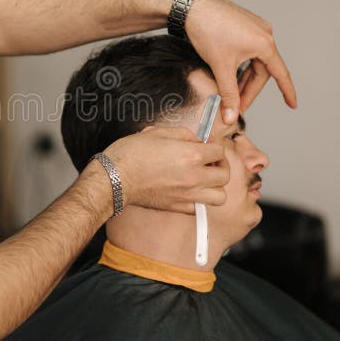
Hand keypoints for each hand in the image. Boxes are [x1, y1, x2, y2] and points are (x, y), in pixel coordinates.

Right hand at [96, 126, 228, 213]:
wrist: (114, 178)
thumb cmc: (131, 153)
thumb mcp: (157, 132)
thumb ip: (183, 134)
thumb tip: (196, 140)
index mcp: (191, 155)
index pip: (220, 151)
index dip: (214, 146)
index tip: (207, 146)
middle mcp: (194, 177)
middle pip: (225, 176)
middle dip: (220, 166)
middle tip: (209, 162)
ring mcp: (187, 195)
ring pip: (220, 197)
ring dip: (216, 187)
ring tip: (205, 180)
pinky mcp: (177, 207)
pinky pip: (200, 208)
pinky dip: (199, 200)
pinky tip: (189, 191)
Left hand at [185, 0, 296, 123]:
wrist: (191, 7)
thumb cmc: (208, 29)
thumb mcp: (220, 67)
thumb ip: (228, 94)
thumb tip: (231, 117)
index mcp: (265, 43)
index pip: (280, 73)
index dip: (287, 91)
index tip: (293, 104)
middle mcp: (264, 33)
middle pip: (262, 70)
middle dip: (250, 90)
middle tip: (238, 106)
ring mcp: (254, 28)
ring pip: (254, 61)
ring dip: (244, 78)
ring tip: (231, 93)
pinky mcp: (244, 25)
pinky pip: (248, 51)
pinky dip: (240, 65)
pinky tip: (229, 74)